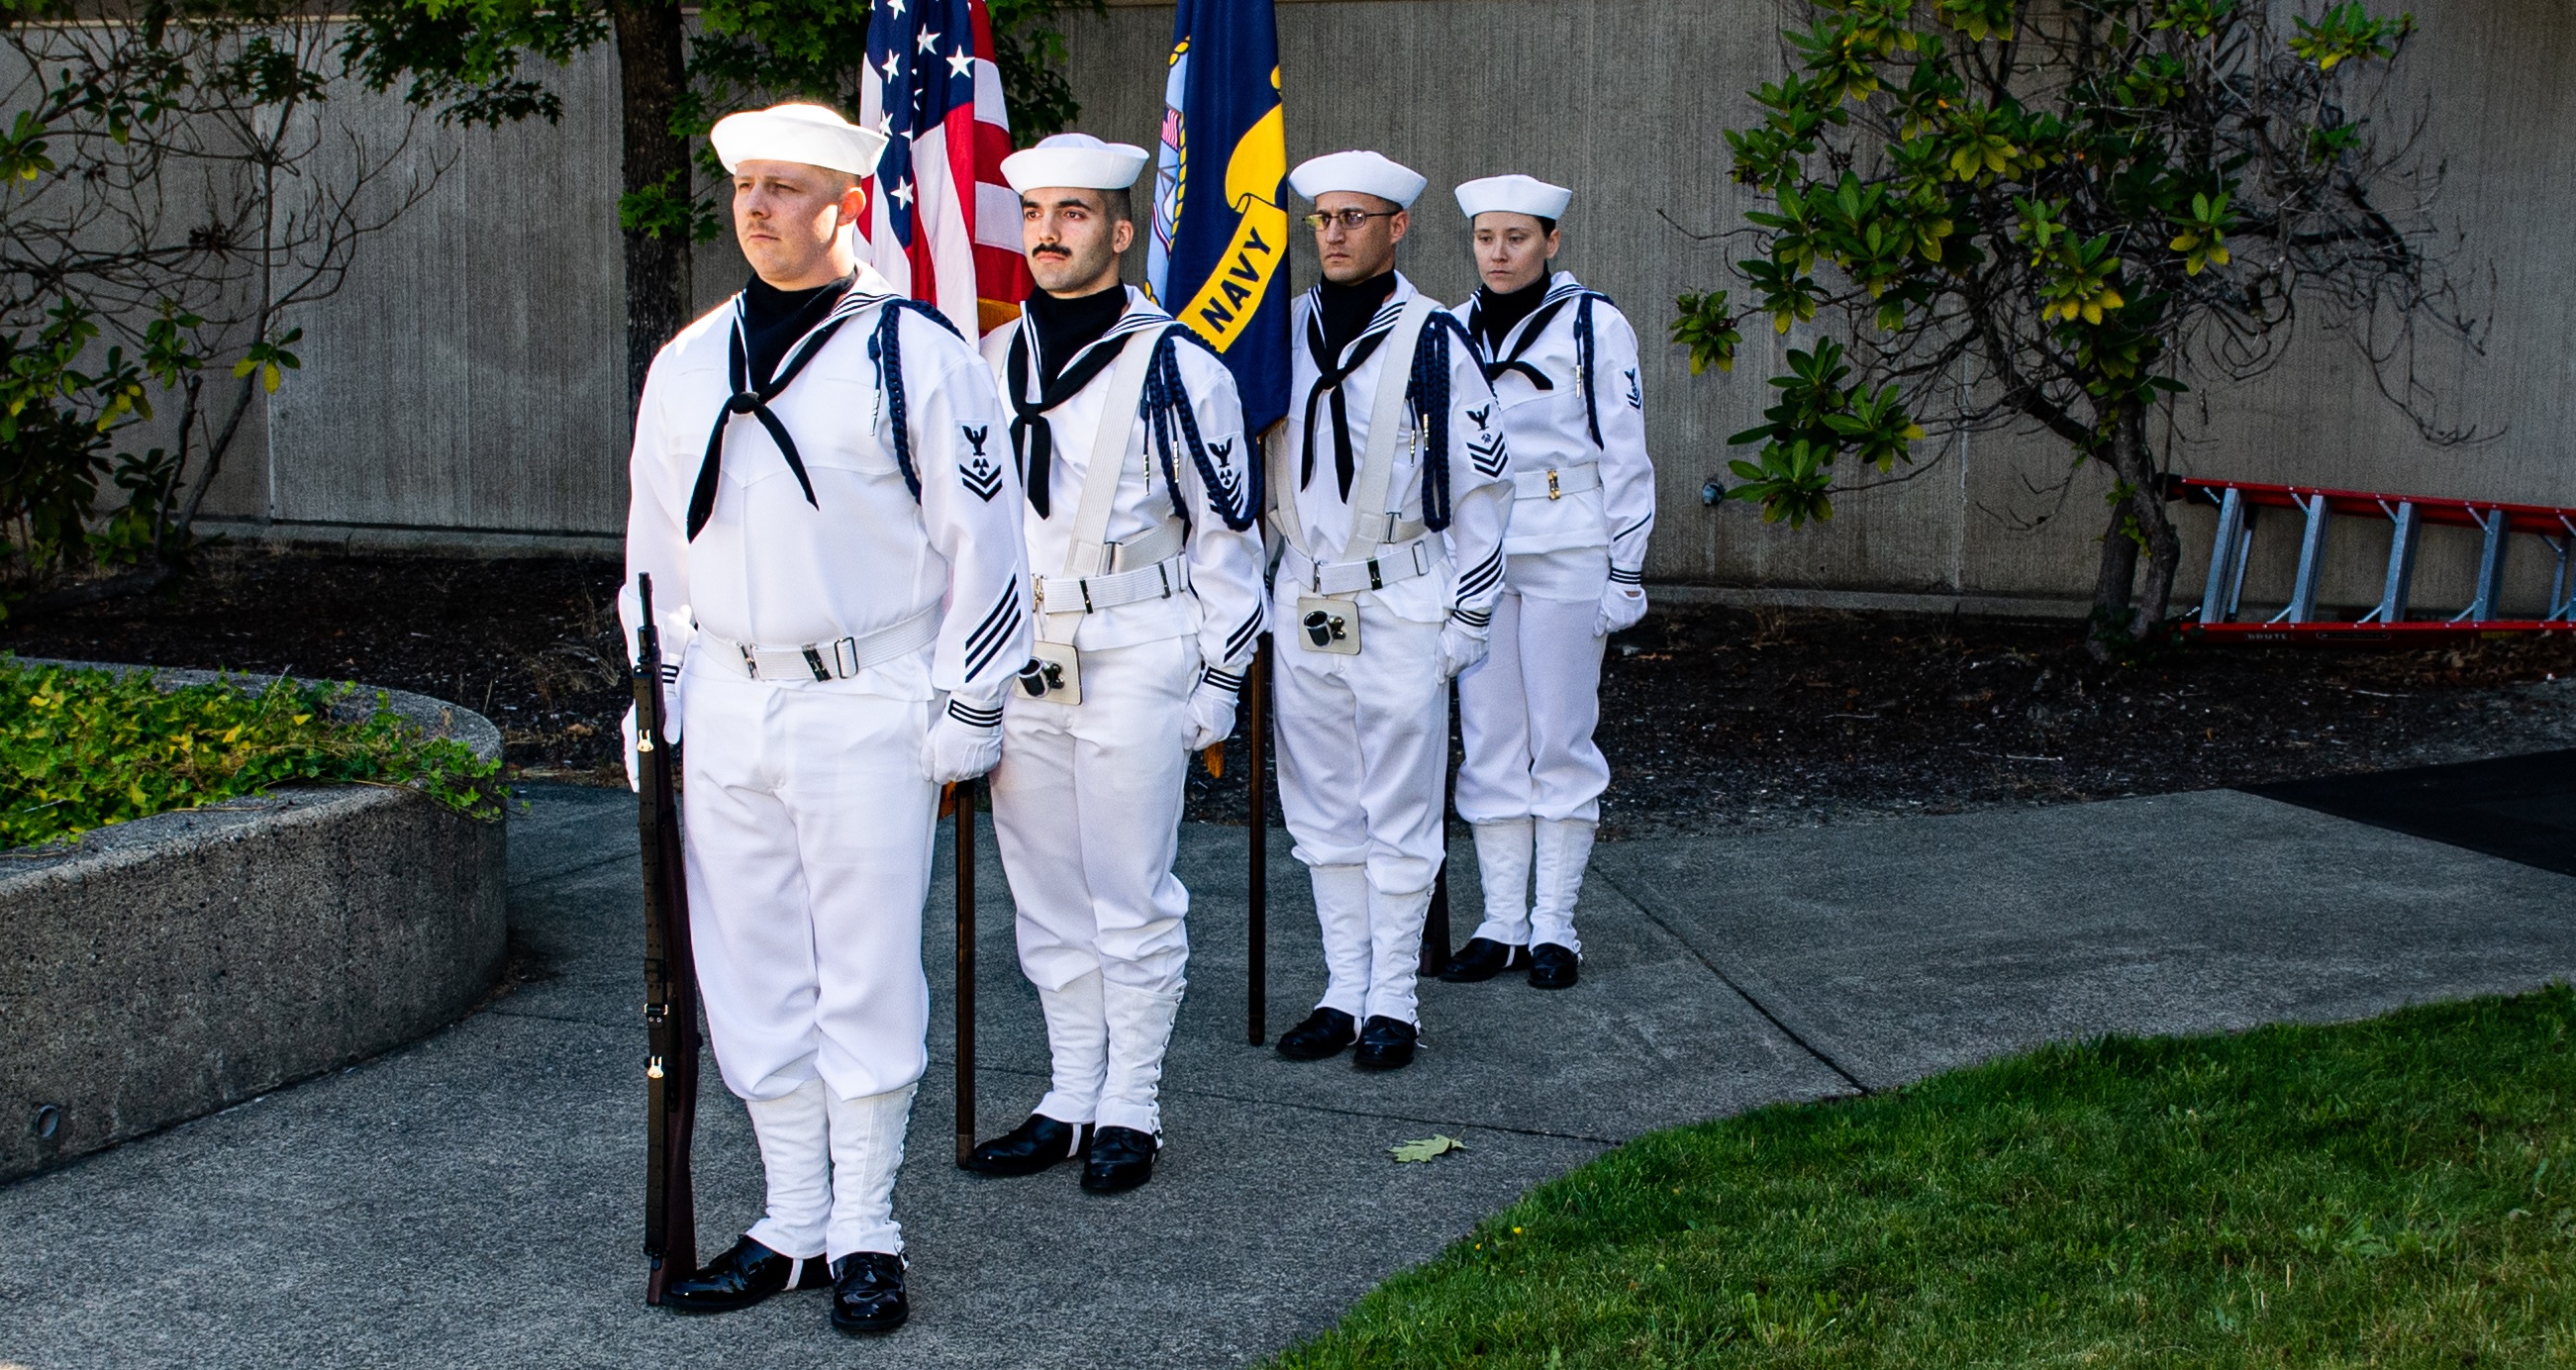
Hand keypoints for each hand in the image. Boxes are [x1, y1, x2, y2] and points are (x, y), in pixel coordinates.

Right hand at [620, 664, 685, 792]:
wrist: (660, 680)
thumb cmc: (667, 694)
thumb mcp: (673, 707)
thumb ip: (673, 723)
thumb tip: (671, 741)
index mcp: (635, 722)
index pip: (633, 750)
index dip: (634, 767)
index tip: (636, 780)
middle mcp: (630, 725)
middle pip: (629, 753)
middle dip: (633, 771)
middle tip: (637, 787)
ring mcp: (631, 726)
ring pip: (629, 750)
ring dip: (633, 765)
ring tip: (638, 782)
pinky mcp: (635, 727)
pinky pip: (633, 745)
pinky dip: (635, 757)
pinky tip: (641, 767)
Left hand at [923, 708, 1003, 782]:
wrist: (973, 717)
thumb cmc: (951, 726)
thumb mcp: (930, 742)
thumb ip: (927, 762)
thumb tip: (927, 775)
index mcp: (945, 770)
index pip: (939, 779)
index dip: (939, 768)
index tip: (942, 758)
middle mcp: (962, 774)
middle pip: (955, 776)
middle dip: (953, 766)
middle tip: (954, 749)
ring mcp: (978, 769)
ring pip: (970, 772)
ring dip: (967, 763)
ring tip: (966, 746)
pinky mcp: (990, 763)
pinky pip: (983, 765)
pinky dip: (981, 759)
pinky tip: (977, 747)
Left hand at [1183, 680, 1238, 750]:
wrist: (1220, 684)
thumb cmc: (1204, 700)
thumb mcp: (1190, 718)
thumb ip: (1187, 735)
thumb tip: (1187, 746)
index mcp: (1214, 736)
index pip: (1197, 746)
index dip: (1189, 738)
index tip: (1186, 726)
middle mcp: (1224, 734)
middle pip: (1205, 739)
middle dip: (1197, 730)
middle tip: (1193, 717)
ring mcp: (1229, 726)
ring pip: (1210, 731)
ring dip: (1204, 724)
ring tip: (1201, 711)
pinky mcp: (1230, 718)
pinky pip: (1217, 724)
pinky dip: (1212, 719)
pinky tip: (1208, 709)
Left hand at [1438, 618, 1489, 680]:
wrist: (1470, 620)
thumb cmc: (1453, 633)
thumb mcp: (1441, 649)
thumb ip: (1441, 667)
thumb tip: (1440, 681)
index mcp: (1458, 664)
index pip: (1451, 673)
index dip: (1446, 666)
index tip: (1445, 657)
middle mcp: (1469, 663)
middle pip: (1460, 667)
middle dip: (1455, 660)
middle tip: (1452, 648)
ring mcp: (1478, 657)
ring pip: (1468, 661)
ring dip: (1464, 655)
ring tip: (1460, 643)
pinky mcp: (1484, 650)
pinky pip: (1476, 654)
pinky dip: (1472, 650)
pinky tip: (1469, 641)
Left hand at [1596, 582, 1647, 637]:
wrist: (1626, 582)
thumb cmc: (1612, 595)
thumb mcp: (1602, 609)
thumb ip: (1600, 623)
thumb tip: (1597, 634)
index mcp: (1618, 623)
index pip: (1609, 628)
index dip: (1606, 621)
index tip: (1606, 612)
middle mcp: (1628, 623)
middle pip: (1619, 625)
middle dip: (1615, 619)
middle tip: (1613, 607)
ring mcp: (1637, 617)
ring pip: (1628, 621)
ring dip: (1624, 616)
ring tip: (1620, 604)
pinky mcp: (1642, 610)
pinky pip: (1636, 615)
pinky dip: (1632, 611)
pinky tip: (1628, 603)